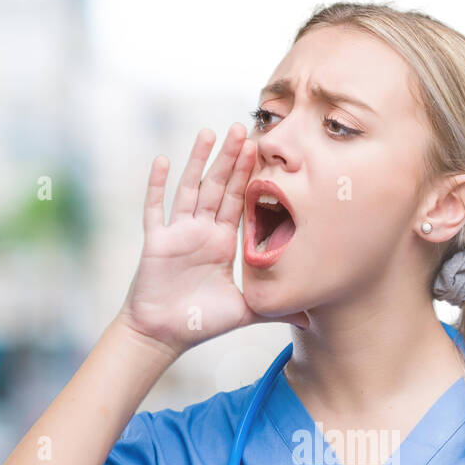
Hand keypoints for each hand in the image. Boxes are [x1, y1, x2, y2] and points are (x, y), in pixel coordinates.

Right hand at [118, 123, 307, 355]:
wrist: (164, 335)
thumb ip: (275, 310)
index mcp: (223, 242)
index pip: (239, 201)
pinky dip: (157, 185)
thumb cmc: (201, 322)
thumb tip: (308, 319)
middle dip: (230, 159)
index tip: (261, 150)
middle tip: (243, 128)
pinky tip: (163, 160)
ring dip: (198, 161)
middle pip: (218, 187)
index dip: (249, 176)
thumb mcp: (245, 312)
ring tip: (210, 132)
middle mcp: (202, 232)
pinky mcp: (157, 241)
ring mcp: (178, 233)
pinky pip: (156, 209)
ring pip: (190, 189)